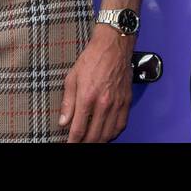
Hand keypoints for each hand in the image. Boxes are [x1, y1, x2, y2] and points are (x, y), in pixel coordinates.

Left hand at [60, 25, 133, 142]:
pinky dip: (114, 133)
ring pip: (109, 133)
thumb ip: (67, 102)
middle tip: (79, 144)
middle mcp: (103, 103)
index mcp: (87, 97)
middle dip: (85, 143)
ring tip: (92, 140)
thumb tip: (63, 122)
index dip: (72, 142)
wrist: (114, 45)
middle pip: (94, 136)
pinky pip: (122, 124)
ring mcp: (117, 103)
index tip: (69, 145)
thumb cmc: (93, 58)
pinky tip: (107, 133)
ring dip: (99, 141)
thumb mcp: (72, 77)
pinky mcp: (126, 100)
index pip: (78, 130)